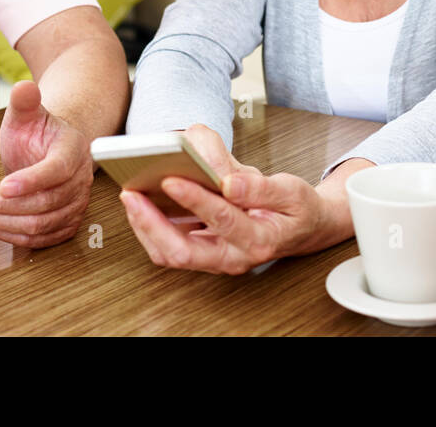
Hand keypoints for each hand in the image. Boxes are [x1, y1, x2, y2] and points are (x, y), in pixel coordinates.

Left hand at [0, 80, 91, 247]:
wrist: (52, 151)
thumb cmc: (39, 134)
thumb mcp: (27, 114)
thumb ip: (24, 100)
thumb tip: (23, 87)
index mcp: (73, 150)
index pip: (57, 170)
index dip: (31, 181)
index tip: (3, 185)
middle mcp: (80, 180)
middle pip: (44, 203)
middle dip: (3, 205)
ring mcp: (76, 205)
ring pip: (40, 225)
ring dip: (3, 221)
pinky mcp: (66, 224)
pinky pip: (41, 240)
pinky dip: (12, 236)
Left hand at [119, 124, 335, 274]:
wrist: (303, 228)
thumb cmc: (296, 208)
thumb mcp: (290, 189)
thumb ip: (258, 184)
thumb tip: (227, 181)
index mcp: (259, 239)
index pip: (223, 219)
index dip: (195, 198)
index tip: (172, 177)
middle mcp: (234, 257)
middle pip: (183, 252)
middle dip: (152, 223)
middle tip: (132, 194)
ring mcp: (216, 258)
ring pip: (170, 253)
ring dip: (145, 226)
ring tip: (132, 194)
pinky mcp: (204, 253)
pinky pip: (169, 247)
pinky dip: (151, 226)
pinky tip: (143, 202)